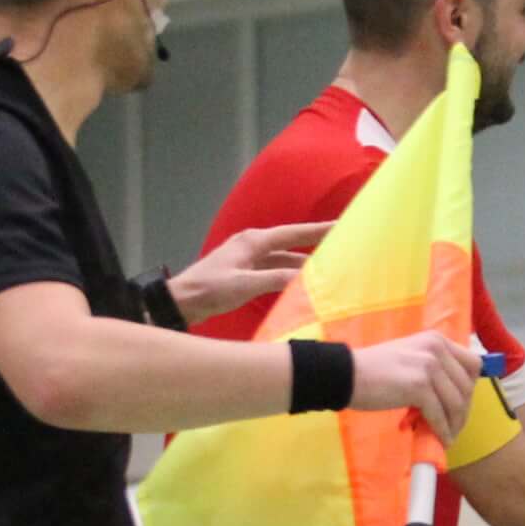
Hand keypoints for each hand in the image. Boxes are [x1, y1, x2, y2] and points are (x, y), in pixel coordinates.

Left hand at [173, 221, 329, 322]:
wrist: (182, 301)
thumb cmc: (209, 289)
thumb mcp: (244, 284)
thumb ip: (276, 279)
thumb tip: (306, 277)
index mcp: (253, 241)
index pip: (293, 233)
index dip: (318, 230)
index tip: (341, 224)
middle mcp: (253, 245)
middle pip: (291, 242)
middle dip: (315, 241)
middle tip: (342, 241)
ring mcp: (248, 259)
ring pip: (284, 258)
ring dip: (304, 262)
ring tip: (328, 265)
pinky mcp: (245, 273)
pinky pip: (275, 270)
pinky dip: (290, 274)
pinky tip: (302, 281)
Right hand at [350, 331, 480, 441]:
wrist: (345, 374)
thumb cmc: (374, 370)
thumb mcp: (410, 358)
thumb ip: (433, 367)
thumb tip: (454, 395)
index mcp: (436, 340)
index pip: (473, 364)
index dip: (470, 388)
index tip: (461, 405)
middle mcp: (436, 349)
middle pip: (467, 387)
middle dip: (463, 411)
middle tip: (453, 427)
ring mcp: (429, 366)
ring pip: (456, 403)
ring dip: (454, 424)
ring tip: (446, 436)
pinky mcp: (419, 386)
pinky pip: (439, 415)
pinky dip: (442, 430)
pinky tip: (439, 439)